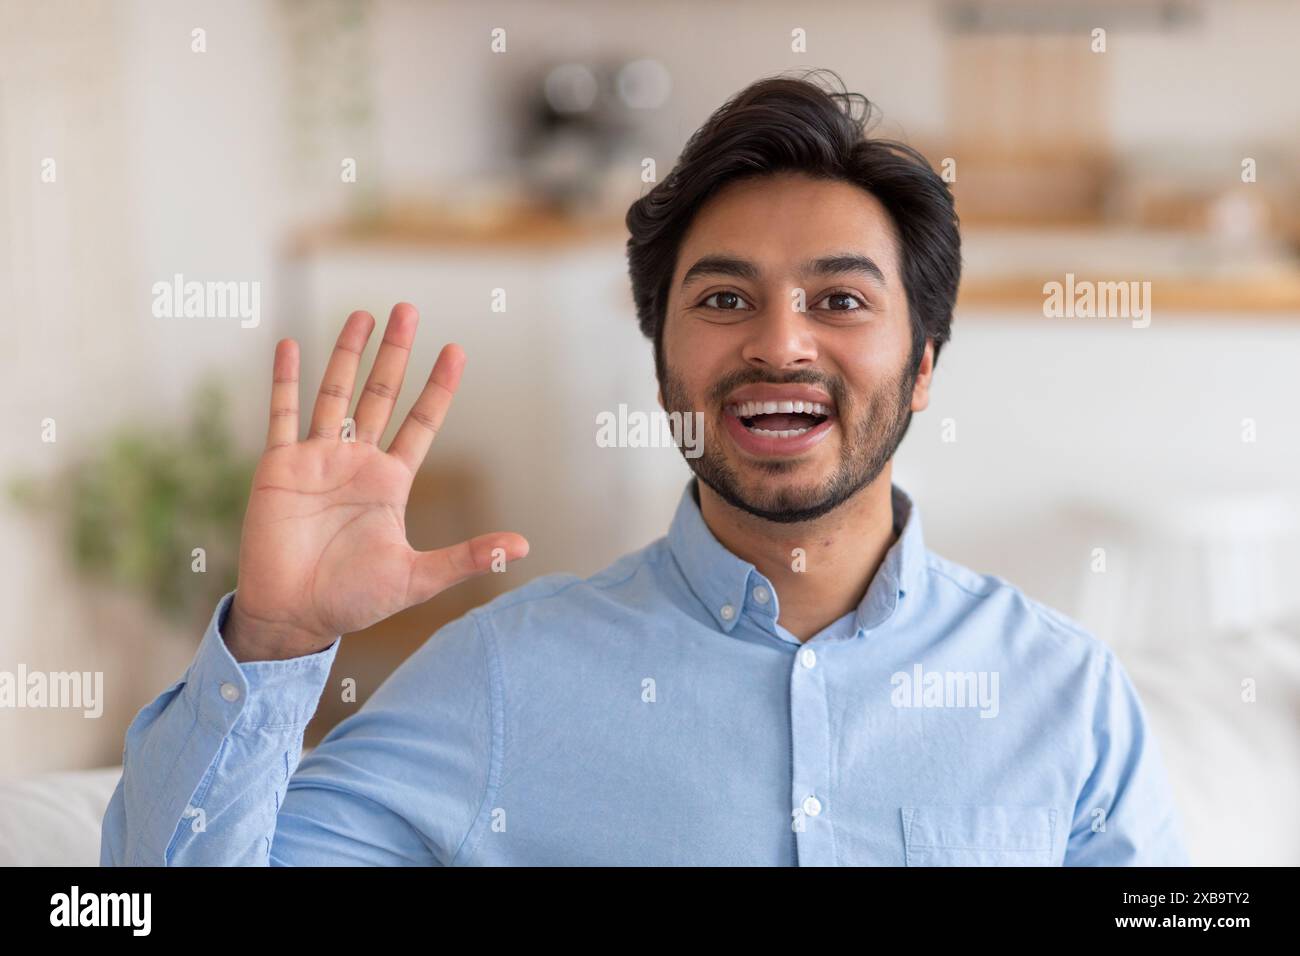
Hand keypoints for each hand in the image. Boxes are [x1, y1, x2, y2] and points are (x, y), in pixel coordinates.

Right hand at [224, 303, 527, 660]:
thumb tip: (523, 547)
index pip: (420, 422)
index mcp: (390, 482)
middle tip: (408, 309)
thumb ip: (467, 558)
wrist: (295, 616)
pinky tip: (292, 345)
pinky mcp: (279, 468)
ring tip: (364, 314)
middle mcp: (357, 462)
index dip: (438, 388)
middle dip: (395, 352)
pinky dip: (285, 380)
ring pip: (334, 393)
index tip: (456, 351)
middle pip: (380, 394)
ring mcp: (317, 460)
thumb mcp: (418, 578)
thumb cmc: (354, 601)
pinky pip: (282, 415)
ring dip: (347, 354)